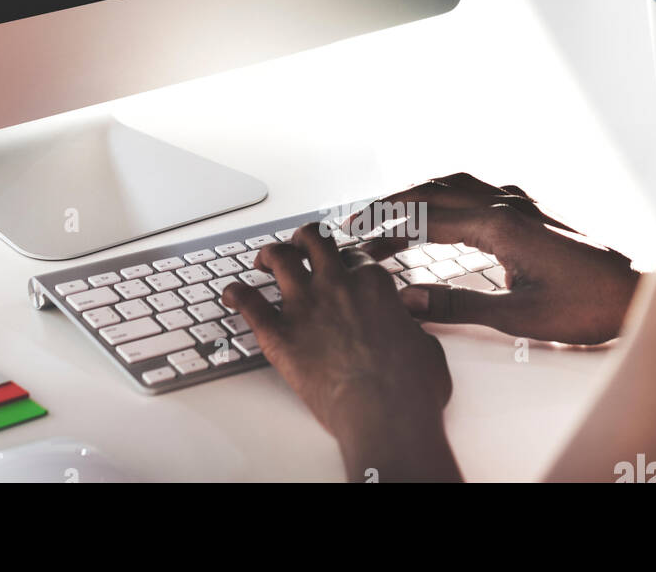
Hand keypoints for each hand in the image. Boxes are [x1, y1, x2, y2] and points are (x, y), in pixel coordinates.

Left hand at [222, 223, 461, 481]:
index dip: (349, 262)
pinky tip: (231, 295)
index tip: (344, 270)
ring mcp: (305, 306)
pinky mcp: (279, 334)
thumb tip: (408, 331)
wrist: (386, 416)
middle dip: (304, 239)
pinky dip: (235, 294)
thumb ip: (409, 328)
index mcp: (374, 284)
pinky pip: (247, 302)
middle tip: (298, 249)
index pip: (355, 257)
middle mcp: (337, 285)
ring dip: (268, 254)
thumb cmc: (411, 389)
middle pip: (314, 240)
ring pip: (278, 257)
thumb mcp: (425, 346)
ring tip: (262, 262)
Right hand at [346, 173, 640, 344]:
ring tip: (386, 213)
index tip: (354, 236)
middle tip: (355, 222)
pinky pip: (477, 190)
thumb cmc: (588, 306)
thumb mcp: (519, 317)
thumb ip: (459, 307)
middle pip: (435, 192)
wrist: (637, 294)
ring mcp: (523, 203)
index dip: (385, 226)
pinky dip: (445, 195)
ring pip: (455, 184)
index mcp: (501, 225)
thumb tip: (408, 301)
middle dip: (391, 205)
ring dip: (417, 195)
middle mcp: (509, 204)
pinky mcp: (533, 211)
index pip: (427, 218)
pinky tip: (439, 213)